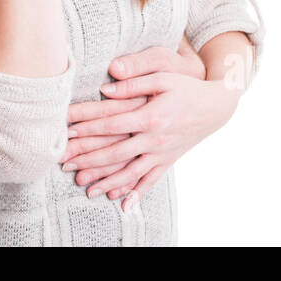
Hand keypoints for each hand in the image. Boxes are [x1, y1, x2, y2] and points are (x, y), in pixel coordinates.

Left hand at [61, 40, 235, 210]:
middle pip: (115, 152)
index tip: (66, 131)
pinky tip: (122, 204)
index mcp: (150, 116)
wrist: (216, 106)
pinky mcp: (168, 161)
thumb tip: (106, 87)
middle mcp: (155, 139)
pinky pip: (151, 181)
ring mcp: (162, 153)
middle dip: (88, 159)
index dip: (87, 127)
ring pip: (130, 172)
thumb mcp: (163, 76)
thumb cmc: (186, 87)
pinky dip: (136, 193)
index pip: (111, 123)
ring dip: (106, 181)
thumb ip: (134, 83)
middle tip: (64, 164)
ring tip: (84, 188)